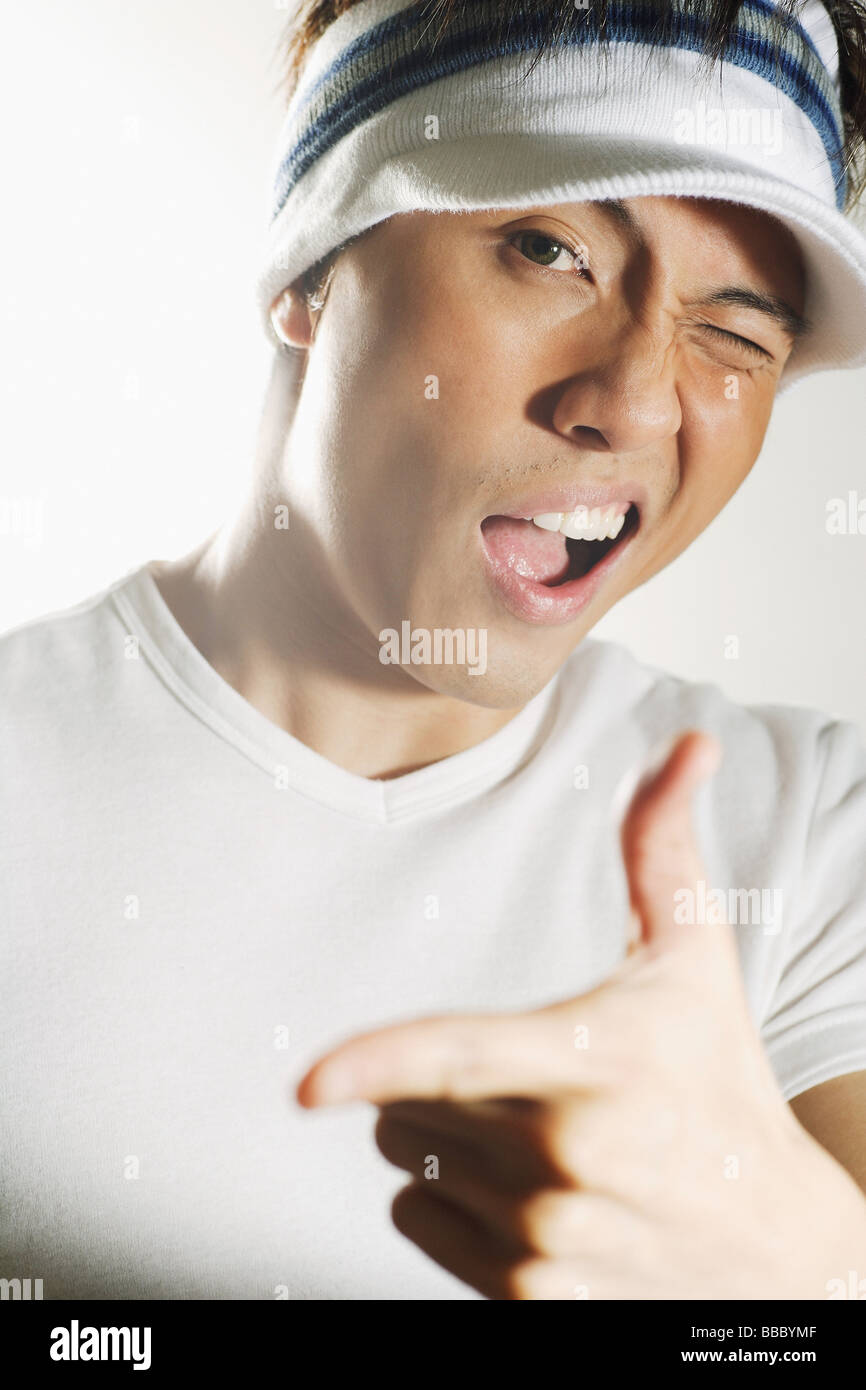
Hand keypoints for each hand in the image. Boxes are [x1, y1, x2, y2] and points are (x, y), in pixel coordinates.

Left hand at [296, 731, 865, 1298]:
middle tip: (538, 1085)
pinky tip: (536, 1201)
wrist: (777, 1244)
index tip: (305, 1084)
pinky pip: (419, 1226)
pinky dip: (454, 1209)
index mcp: (596, 1058)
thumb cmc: (722, 1078)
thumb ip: (663, 845)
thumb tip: (688, 741)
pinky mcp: (531, 1298)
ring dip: (449, 1147)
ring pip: (409, 1165)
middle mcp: (565, 1155)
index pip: (464, 1055)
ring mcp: (547, 1237)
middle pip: (408, 1103)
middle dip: (443, 1084)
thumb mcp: (700, 959)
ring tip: (550, 1148)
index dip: (378, 1063)